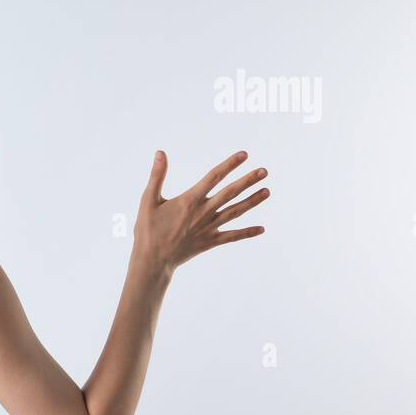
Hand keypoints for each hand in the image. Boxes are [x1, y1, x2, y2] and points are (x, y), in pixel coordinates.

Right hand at [133, 150, 267, 276]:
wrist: (152, 261)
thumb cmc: (148, 230)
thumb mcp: (148, 200)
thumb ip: (157, 176)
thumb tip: (160, 153)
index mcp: (189, 200)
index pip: (213, 177)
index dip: (229, 165)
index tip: (244, 155)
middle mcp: (203, 213)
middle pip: (230, 193)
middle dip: (248, 181)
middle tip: (264, 171)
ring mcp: (209, 228)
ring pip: (235, 212)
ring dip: (252, 201)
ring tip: (267, 191)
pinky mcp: (209, 242)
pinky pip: (232, 237)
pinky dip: (247, 233)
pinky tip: (262, 229)